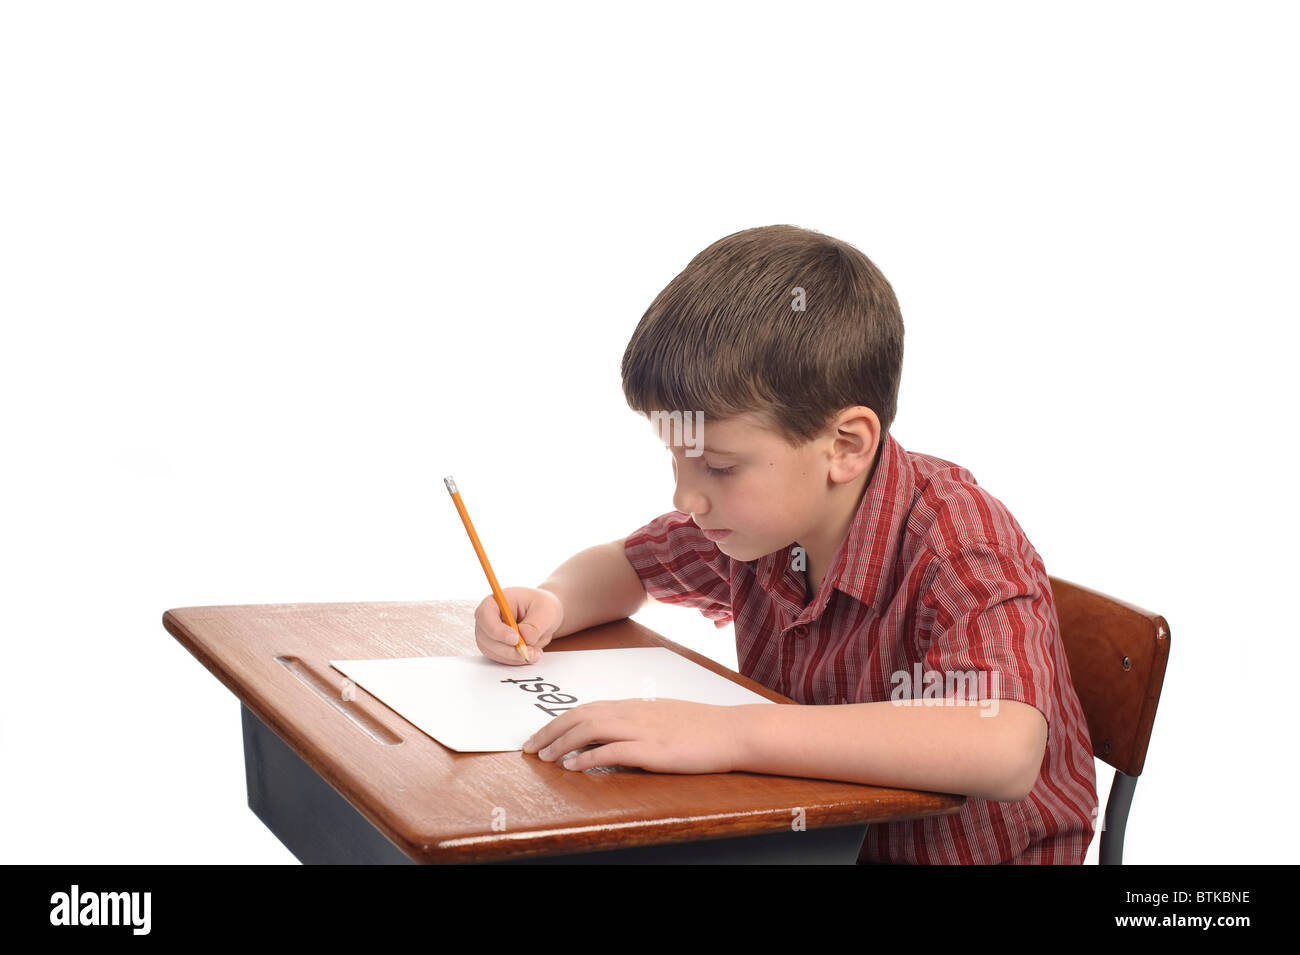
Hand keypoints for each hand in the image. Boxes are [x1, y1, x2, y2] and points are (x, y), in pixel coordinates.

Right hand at [474, 587, 562, 664]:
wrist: (544, 616)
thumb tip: (524, 638)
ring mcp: (488, 635)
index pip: (485, 615)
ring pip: (493, 652)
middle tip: (530, 652)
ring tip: (535, 653)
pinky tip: (530, 654)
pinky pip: (500, 659)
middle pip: (486, 638)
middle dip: (509, 650)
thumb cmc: (542, 607)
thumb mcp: (545, 611)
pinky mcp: (494, 648)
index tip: (515, 639)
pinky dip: (516, 660)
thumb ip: (534, 626)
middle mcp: (487, 618)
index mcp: (496, 601)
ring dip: (515, 657)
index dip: (497, 630)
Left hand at [522, 699, 745, 773]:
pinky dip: (587, 758)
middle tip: (529, 748)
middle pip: (579, 716)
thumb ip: (636, 722)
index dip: (558, 722)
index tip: (539, 736)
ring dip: (561, 744)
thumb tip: (611, 733)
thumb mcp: (662, 717)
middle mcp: (632, 713)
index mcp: (633, 706)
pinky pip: (612, 751)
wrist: (731, 731)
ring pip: (590, 730)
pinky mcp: (652, 750)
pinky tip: (572, 766)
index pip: (585, 709)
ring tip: (544, 758)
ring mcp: (642, 730)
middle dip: (549, 732)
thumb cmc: (700, 727)